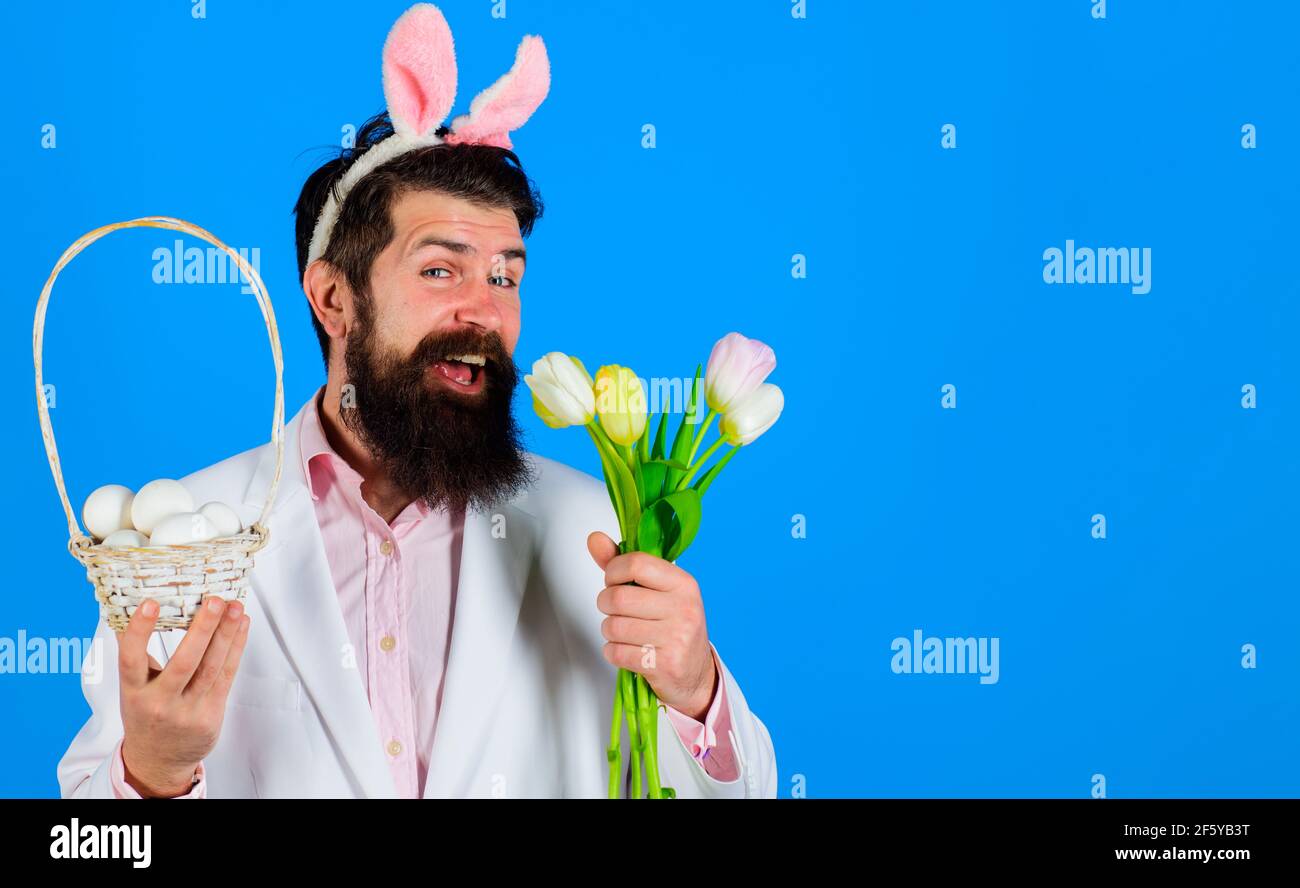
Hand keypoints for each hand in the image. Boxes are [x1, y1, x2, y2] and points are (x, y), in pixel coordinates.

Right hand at [115, 595, 250, 797]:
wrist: (158, 762)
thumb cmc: (146, 714)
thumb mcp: (132, 688)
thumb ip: (133, 654)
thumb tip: (125, 611)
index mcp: (134, 693)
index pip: (131, 660)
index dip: (139, 631)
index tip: (150, 603)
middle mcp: (160, 703)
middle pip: (184, 662)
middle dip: (202, 629)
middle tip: (214, 600)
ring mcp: (188, 711)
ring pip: (211, 668)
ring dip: (227, 634)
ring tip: (235, 607)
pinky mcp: (211, 715)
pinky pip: (226, 676)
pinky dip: (236, 648)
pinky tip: (242, 626)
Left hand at [588, 531, 717, 720]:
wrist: (695, 673)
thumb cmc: (672, 626)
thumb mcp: (656, 591)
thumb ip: (623, 565)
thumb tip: (594, 538)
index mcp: (683, 583)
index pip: (636, 563)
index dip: (613, 571)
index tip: (614, 581)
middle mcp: (684, 608)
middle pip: (618, 598)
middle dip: (605, 604)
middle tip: (614, 610)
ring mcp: (676, 638)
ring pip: (613, 627)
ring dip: (609, 631)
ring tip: (625, 633)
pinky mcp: (665, 665)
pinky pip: (616, 652)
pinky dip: (613, 652)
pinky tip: (628, 651)